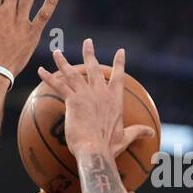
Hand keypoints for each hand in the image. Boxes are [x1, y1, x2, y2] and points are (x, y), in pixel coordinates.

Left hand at [36, 39, 153, 156]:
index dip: (119, 63)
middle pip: (94, 69)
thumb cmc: (109, 147)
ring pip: (73, 73)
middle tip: (87, 41)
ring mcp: (87, 95)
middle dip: (90, 54)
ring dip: (63, 61)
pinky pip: (58, 85)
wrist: (95, 150)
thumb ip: (137, 132)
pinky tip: (40, 70)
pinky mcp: (73, 101)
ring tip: (56, 51)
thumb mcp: (125, 137)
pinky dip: (49, 77)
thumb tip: (151, 132)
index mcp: (115, 100)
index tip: (120, 51)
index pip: (118, 77)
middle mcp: (101, 93)